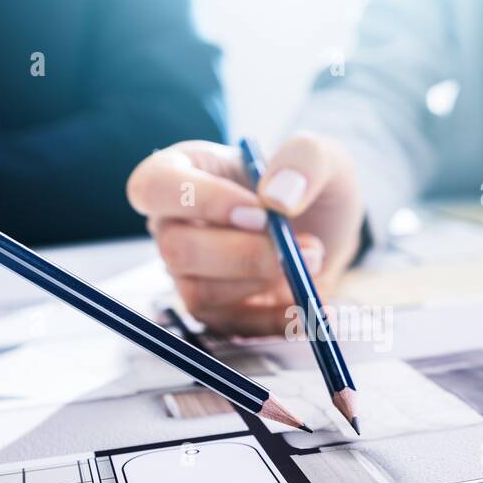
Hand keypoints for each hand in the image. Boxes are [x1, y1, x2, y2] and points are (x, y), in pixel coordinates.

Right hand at [127, 133, 364, 335]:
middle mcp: (172, 223)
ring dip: (263, 281)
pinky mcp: (213, 310)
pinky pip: (230, 326)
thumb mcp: (324, 156)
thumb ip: (305, 159)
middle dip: (245, 254)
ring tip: (312, 259)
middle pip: (176, 248)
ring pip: (199, 292)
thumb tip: (277, 198)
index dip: (202, 201)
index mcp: (182, 171)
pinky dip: (276, 319)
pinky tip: (310, 304)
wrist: (328, 233)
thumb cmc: (309, 187)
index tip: (260, 212)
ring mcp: (187, 272)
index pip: (154, 186)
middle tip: (303, 246)